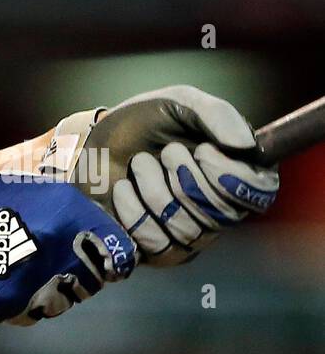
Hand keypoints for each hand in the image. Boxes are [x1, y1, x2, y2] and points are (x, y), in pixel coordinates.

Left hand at [51, 86, 279, 266]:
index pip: (259, 193)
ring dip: (155, 188)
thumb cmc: (141, 123)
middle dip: (185, 177)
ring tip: (140, 164)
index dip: (231, 176)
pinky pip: (156, 242)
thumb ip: (215, 114)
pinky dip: (133, 207)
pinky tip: (124, 188)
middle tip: (165, 151)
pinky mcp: (158, 250)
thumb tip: (246, 144)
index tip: (203, 150)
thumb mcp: (179, 103)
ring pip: (187, 228)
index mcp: (234, 173)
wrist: (93, 144)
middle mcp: (220, 209)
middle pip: (222, 214)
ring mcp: (190, 234)